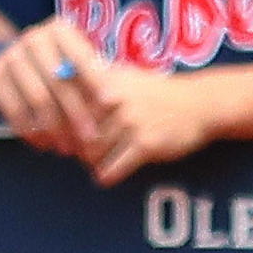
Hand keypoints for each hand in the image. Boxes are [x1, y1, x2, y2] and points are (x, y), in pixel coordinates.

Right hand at [0, 17, 111, 159]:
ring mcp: (9, 58)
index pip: (80, 56)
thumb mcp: (82, 65)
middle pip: (58, 81)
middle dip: (76, 113)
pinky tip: (44, 143)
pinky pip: (14, 111)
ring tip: (67, 146)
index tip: (111, 104)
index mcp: (59, 30)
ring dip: (55, 128)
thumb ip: (95, 80)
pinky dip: (31, 131)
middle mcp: (32, 39)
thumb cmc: (63, 66)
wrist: (20, 61)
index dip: (96, 80)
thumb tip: (113, 104)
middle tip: (90, 138)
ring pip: (37, 99)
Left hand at [75, 64, 230, 184]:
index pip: (65, 109)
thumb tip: (52, 97)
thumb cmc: (154, 93)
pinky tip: (108, 173)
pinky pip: (112, 169)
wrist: (200, 103)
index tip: (63, 137)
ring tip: (97, 161)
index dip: (60, 127)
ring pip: (91, 154)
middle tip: (81, 154)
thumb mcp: (123, 77)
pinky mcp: (146, 144)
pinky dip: (106, 175)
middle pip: (76, 134)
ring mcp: (131, 121)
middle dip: (76, 148)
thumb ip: (89, 83)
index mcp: (105, 80)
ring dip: (91, 163)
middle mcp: (115, 99)